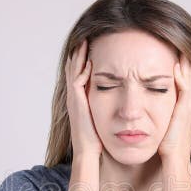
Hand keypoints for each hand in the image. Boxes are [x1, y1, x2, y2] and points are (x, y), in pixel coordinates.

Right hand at [65, 38, 102, 157]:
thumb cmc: (97, 139)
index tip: (91, 47)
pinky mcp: (77, 103)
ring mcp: (74, 99)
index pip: (79, 74)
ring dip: (79, 56)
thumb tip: (117, 99)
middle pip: (73, 68)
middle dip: (79, 53)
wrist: (89, 151)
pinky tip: (90, 61)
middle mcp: (75, 97)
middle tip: (85, 38)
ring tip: (84, 42)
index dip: (83, 60)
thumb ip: (105, 105)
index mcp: (80, 99)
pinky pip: (78, 81)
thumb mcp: (101, 117)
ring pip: (74, 71)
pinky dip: (82, 70)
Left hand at [158, 53, 190, 167]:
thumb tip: (153, 103)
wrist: (174, 161)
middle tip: (183, 41)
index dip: (184, 65)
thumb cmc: (168, 146)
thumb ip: (164, 112)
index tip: (178, 50)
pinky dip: (181, 78)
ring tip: (182, 47)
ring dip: (187, 63)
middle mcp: (189, 103)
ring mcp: (188, 107)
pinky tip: (176, 67)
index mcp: (186, 105)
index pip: (187, 79)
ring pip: (190, 79)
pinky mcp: (184, 112)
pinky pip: (184, 91)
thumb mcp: (167, 124)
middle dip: (187, 59)